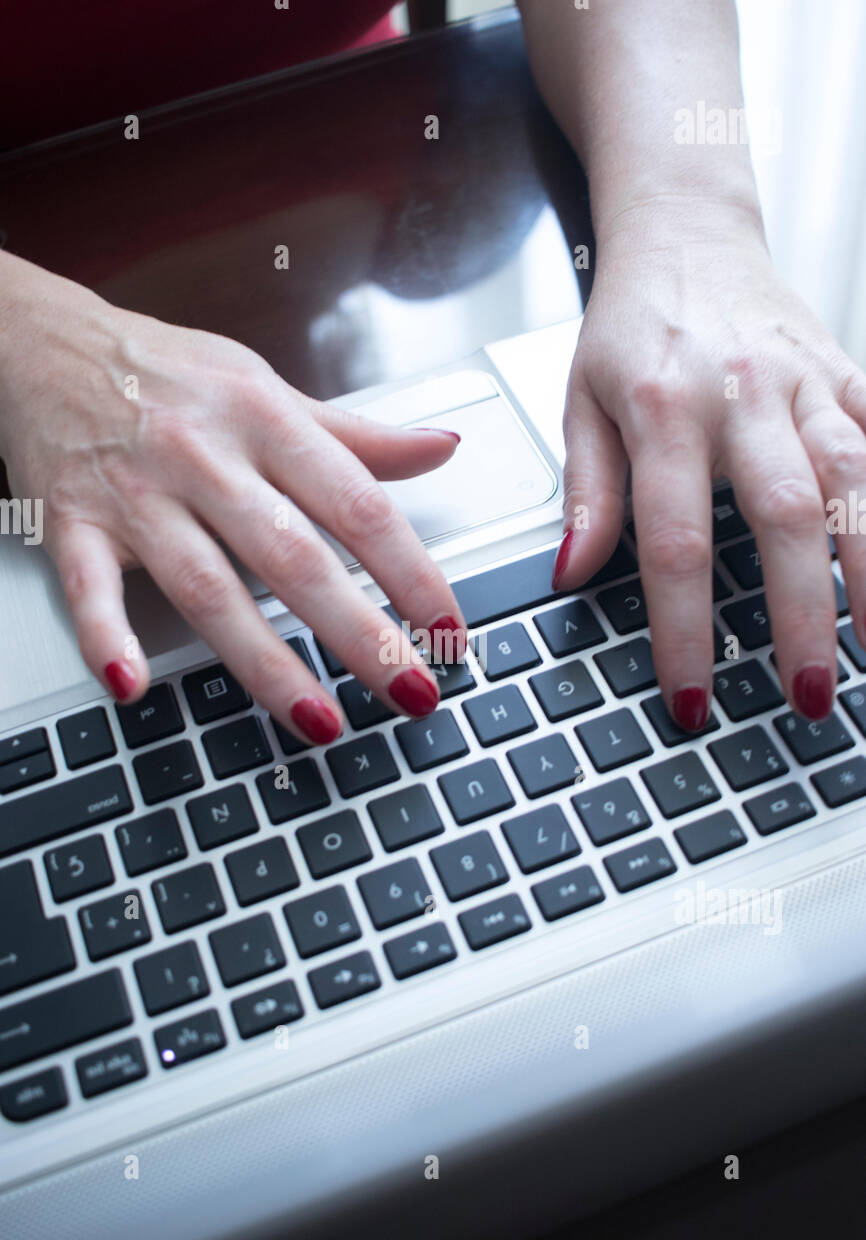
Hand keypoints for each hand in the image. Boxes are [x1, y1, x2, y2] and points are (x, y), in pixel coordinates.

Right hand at [0, 255, 466, 742]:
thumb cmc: (167, 372)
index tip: (449, 627)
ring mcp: (138, 494)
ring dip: (266, 662)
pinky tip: (132, 686)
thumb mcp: (267, 388)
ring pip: (210, 587)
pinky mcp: (73, 523)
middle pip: (295, 557)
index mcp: (266, 420)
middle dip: (361, 633)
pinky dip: (108, 638)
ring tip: (320, 720)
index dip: (411, 571)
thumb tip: (442, 446)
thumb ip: (354, 435)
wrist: (42, 341)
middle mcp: (207, 457)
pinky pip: (91, 588)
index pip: (356, 504)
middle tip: (412, 692)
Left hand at [554, 199, 865, 727]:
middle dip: (801, 616)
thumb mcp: (581, 401)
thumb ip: (588, 491)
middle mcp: (742, 395)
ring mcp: (804, 382)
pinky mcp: (845, 372)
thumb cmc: (631, 325)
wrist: (686, 228)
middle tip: (809, 697)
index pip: (673, 542)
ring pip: (856, 477)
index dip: (684, 631)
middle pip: (782, 516)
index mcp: (663, 410)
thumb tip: (574, 574)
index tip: (694, 699)